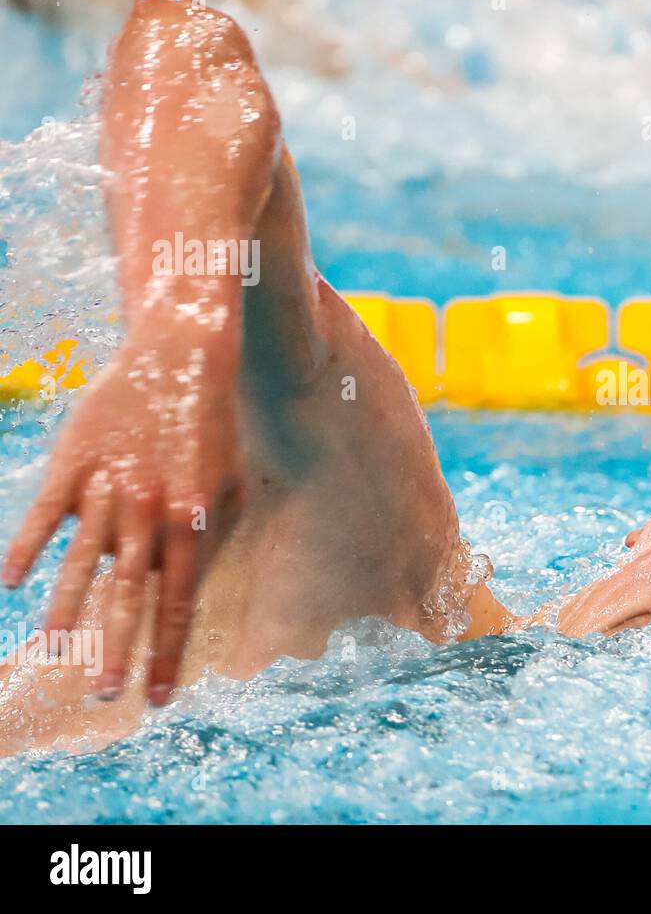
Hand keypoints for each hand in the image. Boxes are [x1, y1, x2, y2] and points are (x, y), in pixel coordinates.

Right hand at [2, 337, 243, 703]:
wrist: (180, 356)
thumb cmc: (210, 428)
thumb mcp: (227, 486)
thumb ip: (204, 539)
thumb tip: (178, 590)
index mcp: (192, 521)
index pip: (178, 604)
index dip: (166, 653)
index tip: (158, 696)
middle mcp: (149, 511)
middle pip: (130, 595)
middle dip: (118, 650)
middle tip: (103, 696)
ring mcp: (108, 486)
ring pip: (81, 561)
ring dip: (68, 611)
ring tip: (56, 651)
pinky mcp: (74, 459)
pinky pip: (46, 512)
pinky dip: (28, 546)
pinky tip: (12, 581)